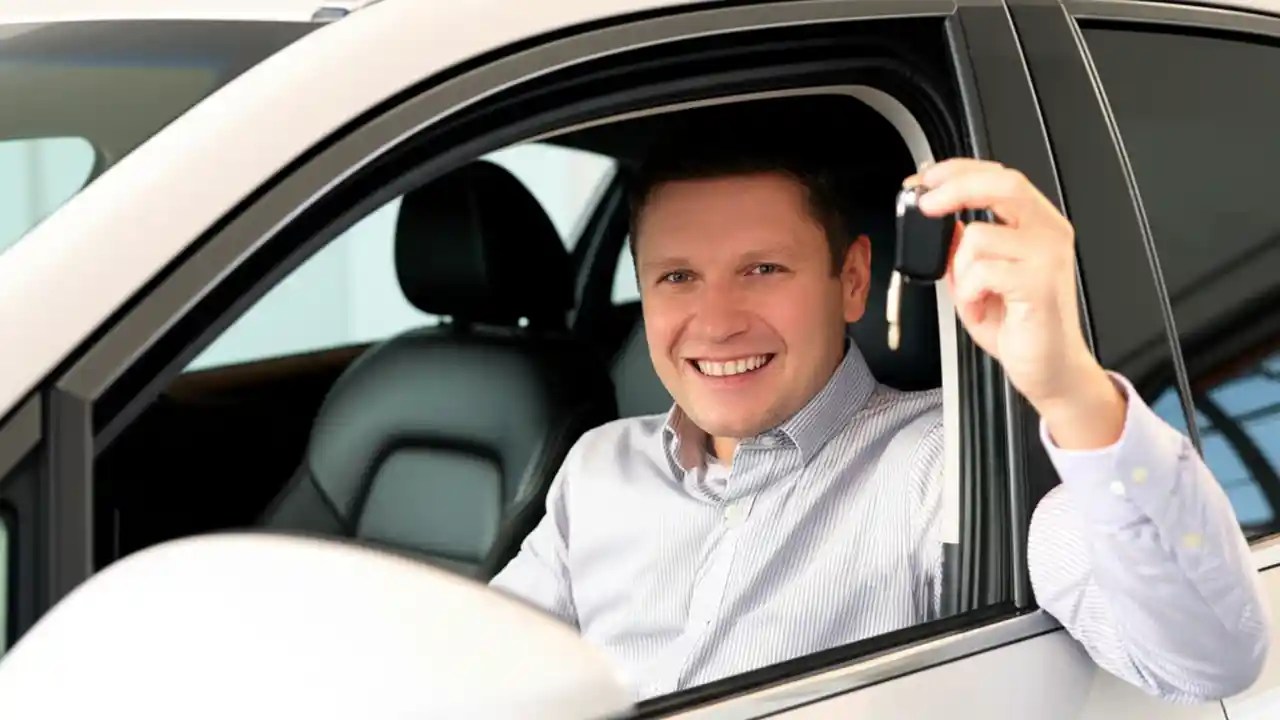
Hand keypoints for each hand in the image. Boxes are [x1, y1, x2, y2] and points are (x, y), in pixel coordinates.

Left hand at [903, 158, 1125, 448]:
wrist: (1048, 368)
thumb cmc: (1019, 324)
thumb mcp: (977, 278)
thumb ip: (962, 248)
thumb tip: (941, 222)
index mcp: (1037, 224)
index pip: (1000, 176)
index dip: (959, 170)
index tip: (926, 178)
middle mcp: (1048, 233)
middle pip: (1002, 183)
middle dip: (955, 187)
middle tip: (926, 204)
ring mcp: (1048, 256)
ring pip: (980, 236)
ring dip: (960, 269)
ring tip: (974, 294)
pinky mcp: (1040, 283)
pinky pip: (983, 271)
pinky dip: (969, 291)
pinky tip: (983, 305)